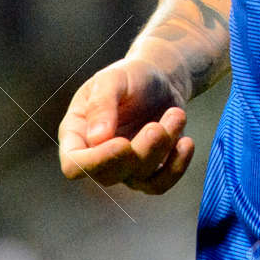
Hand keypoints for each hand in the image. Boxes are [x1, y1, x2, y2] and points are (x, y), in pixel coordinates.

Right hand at [58, 57, 193, 193]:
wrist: (161, 78)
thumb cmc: (132, 75)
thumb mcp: (113, 78)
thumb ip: (101, 104)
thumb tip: (96, 139)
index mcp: (77, 133)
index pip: (74, 165)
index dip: (95, 162)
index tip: (122, 143)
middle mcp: (96, 155)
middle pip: (109, 176)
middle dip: (138, 152)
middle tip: (156, 126)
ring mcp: (123, 166)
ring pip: (139, 179)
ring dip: (162, 149)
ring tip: (176, 115)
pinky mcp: (148, 170)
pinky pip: (159, 184)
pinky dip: (176, 167)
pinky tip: (186, 142)